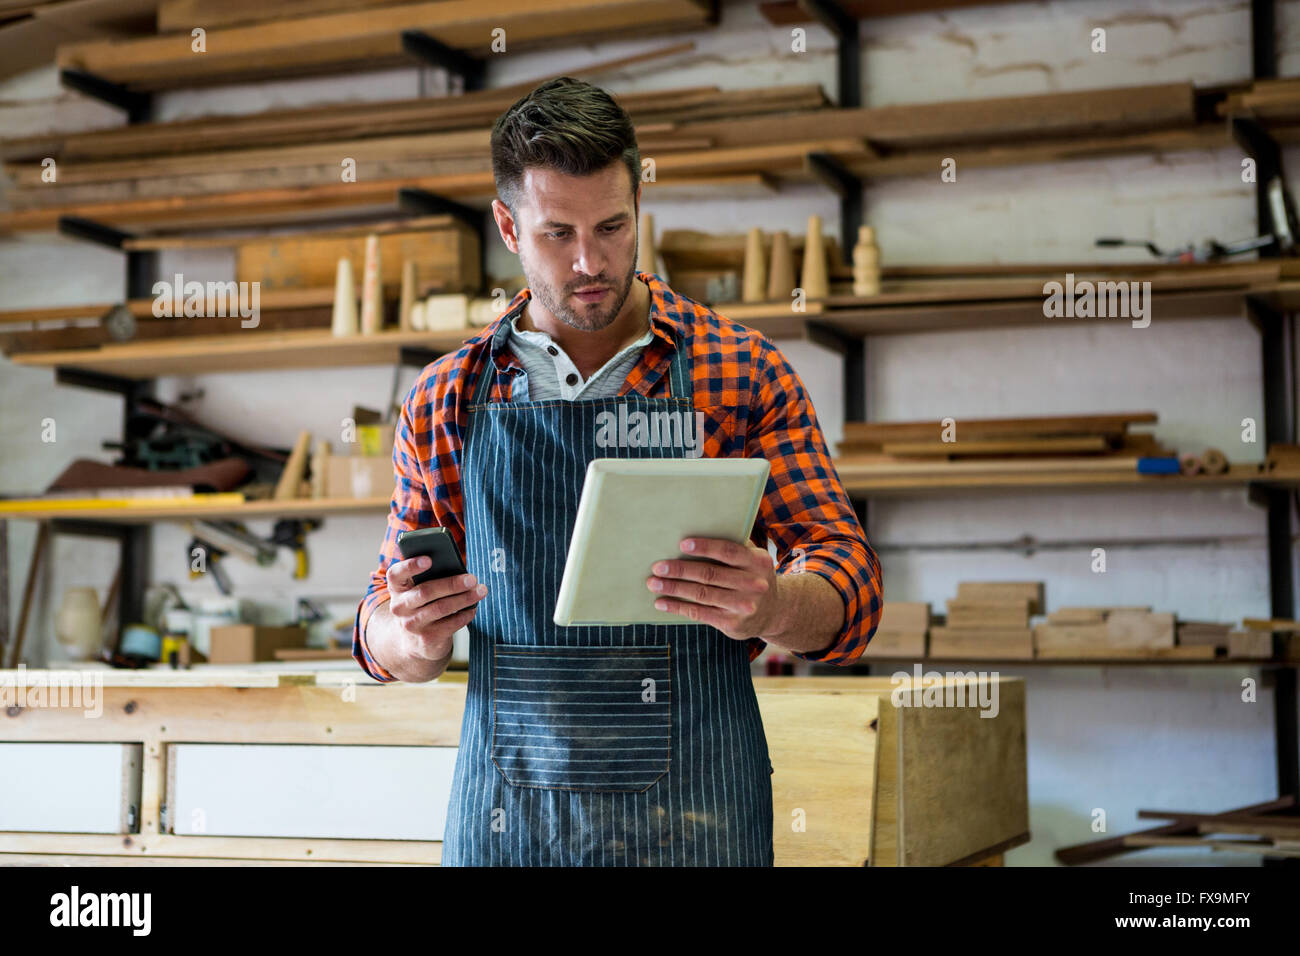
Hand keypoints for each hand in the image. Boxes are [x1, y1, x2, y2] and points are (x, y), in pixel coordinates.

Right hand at [385, 556, 486, 661]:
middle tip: (472, 579)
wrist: (413, 641)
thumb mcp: (417, 590)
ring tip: (480, 591)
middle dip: (452, 584)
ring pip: (441, 608)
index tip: (429, 559)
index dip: (411, 566)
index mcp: (397, 588)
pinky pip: (450, 624)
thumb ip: (429, 577)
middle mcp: (400, 607)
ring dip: (464, 599)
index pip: (396, 574)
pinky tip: (473, 608)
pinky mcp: (427, 639)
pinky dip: (465, 615)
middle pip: (426, 592)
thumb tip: (457, 569)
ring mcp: (412, 624)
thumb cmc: (421, 605)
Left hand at [645, 537, 782, 639]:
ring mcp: (743, 606)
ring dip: (674, 588)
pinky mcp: (732, 624)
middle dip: (681, 570)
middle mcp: (753, 584)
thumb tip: (697, 526)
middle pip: (710, 574)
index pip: (728, 552)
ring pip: (701, 594)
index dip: (705, 548)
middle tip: (658, 566)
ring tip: (653, 583)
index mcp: (757, 562)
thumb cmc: (753, 576)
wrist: (775, 611)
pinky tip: (661, 602)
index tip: (682, 544)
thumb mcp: (753, 559)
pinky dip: (678, 607)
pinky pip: (699, 613)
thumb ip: (734, 546)